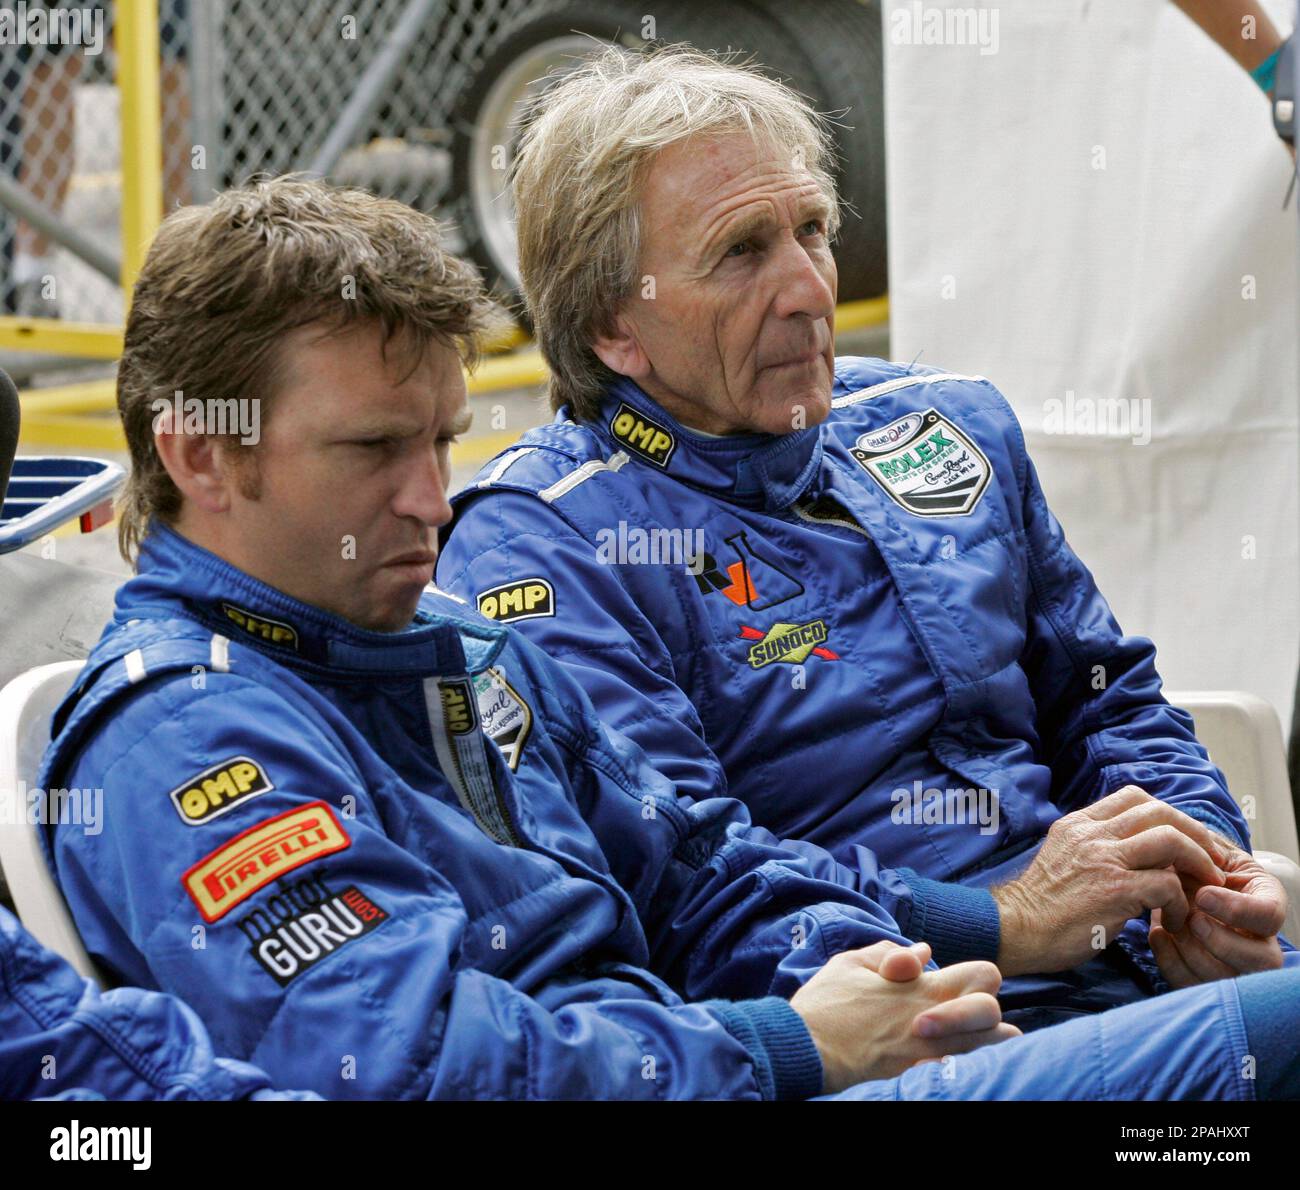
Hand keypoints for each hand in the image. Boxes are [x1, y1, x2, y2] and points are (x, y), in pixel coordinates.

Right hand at [790, 940, 1020, 1093]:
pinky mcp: (916, 1075)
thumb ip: (891, 954)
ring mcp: (929, 1050)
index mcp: (921, 986)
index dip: (978, 981)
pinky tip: (943, 1065)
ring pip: (988, 1047)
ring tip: (967, 1045)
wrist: (805, 1046)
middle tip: (970, 1024)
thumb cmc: (825, 1003)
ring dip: (984, 1044)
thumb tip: (923, 952)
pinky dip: (961, 1068)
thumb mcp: (851, 963)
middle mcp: (933, 1017)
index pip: (983, 974)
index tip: (957, 990)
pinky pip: (958, 1071)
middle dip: (990, 1017)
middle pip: (994, 1012)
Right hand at [991, 786, 1227, 977]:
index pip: (1133, 797)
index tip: (1183, 838)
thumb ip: (1094, 848)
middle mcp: (1091, 834)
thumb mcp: (1063, 858)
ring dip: (1198, 860)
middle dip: (1194, 832)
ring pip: (1170, 839)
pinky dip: (1180, 901)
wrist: (1014, 929)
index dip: (1167, 815)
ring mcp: (1103, 859)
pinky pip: (1167, 883)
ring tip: (1206, 883)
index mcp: (1079, 824)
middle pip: (1159, 811)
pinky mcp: (1114, 890)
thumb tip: (1134, 853)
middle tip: (1209, 858)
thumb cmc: (1040, 905)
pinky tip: (1174, 917)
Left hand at [1149, 842, 1286, 987]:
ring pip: (1227, 978)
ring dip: (1192, 951)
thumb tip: (1193, 859)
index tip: (1203, 894)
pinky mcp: (1205, 975)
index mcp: (1266, 901)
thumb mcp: (1204, 848)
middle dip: (1221, 942)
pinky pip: (1193, 983)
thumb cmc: (1196, 862)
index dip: (1238, 910)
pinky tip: (1157, 934)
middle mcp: (1260, 938)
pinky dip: (1170, 961)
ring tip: (1169, 922)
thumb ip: (1202, 851)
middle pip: (1262, 961)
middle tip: (1191, 919)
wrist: (1176, 876)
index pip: (1270, 916)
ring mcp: (1235, 962)